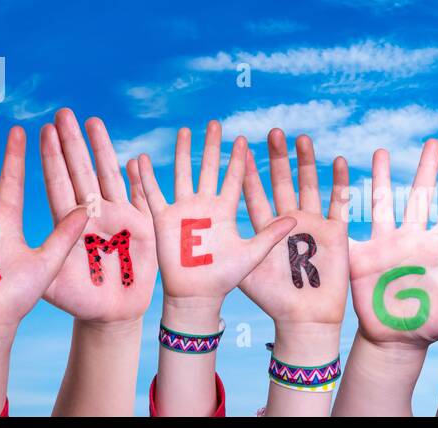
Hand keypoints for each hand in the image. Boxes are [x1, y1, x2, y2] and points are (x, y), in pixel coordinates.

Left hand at [40, 108, 157, 322]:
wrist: (112, 313)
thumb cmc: (79, 300)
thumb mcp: (53, 284)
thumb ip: (41, 263)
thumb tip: (19, 247)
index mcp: (69, 223)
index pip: (58, 183)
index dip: (51, 157)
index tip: (43, 130)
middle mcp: (93, 214)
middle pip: (82, 171)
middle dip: (73, 142)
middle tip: (63, 113)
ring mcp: (118, 217)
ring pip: (109, 176)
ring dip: (102, 149)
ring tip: (93, 122)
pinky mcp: (142, 228)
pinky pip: (142, 198)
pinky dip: (140, 180)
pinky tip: (135, 159)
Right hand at [138, 122, 296, 314]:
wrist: (198, 296)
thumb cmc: (225, 278)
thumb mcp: (253, 254)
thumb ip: (272, 234)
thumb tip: (297, 219)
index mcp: (225, 211)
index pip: (233, 178)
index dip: (237, 159)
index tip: (242, 138)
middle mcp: (204, 206)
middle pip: (208, 168)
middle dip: (211, 146)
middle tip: (215, 123)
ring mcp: (183, 210)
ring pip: (182, 174)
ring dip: (182, 152)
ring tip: (184, 130)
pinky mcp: (163, 219)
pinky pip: (153, 194)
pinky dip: (146, 178)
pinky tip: (140, 159)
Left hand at [240, 129, 349, 416]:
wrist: (303, 317)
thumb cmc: (273, 298)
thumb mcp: (247, 268)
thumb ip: (230, 244)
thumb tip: (202, 224)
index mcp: (265, 226)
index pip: (251, 190)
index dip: (246, 168)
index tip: (239, 145)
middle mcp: (287, 220)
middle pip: (280, 181)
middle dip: (277, 157)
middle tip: (273, 131)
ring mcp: (312, 223)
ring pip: (309, 185)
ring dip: (306, 162)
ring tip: (302, 139)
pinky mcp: (335, 233)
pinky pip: (338, 204)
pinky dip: (340, 184)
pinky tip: (339, 162)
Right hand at [333, 140, 437, 415]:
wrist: (396, 340)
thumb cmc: (430, 326)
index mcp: (437, 248)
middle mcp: (412, 240)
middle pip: (419, 196)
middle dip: (426, 169)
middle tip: (434, 142)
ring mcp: (385, 246)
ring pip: (383, 203)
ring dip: (382, 177)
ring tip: (382, 150)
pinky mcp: (361, 257)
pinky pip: (348, 227)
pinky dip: (342, 205)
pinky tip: (338, 184)